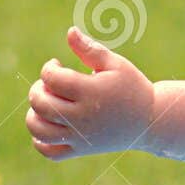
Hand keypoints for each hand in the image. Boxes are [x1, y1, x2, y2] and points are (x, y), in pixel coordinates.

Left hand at [26, 27, 155, 160]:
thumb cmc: (131, 87)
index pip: (52, 79)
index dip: (48, 68)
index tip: (57, 64)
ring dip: (34, 114)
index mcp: (92, 92)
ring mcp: (81, 136)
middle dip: (37, 89)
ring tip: (47, 104)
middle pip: (41, 104)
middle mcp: (83, 117)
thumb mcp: (115, 64)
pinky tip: (49, 125)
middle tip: (50, 84)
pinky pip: (50, 152)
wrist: (150, 120)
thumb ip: (90, 49)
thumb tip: (70, 32)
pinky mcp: (81, 150)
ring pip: (39, 130)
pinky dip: (40, 141)